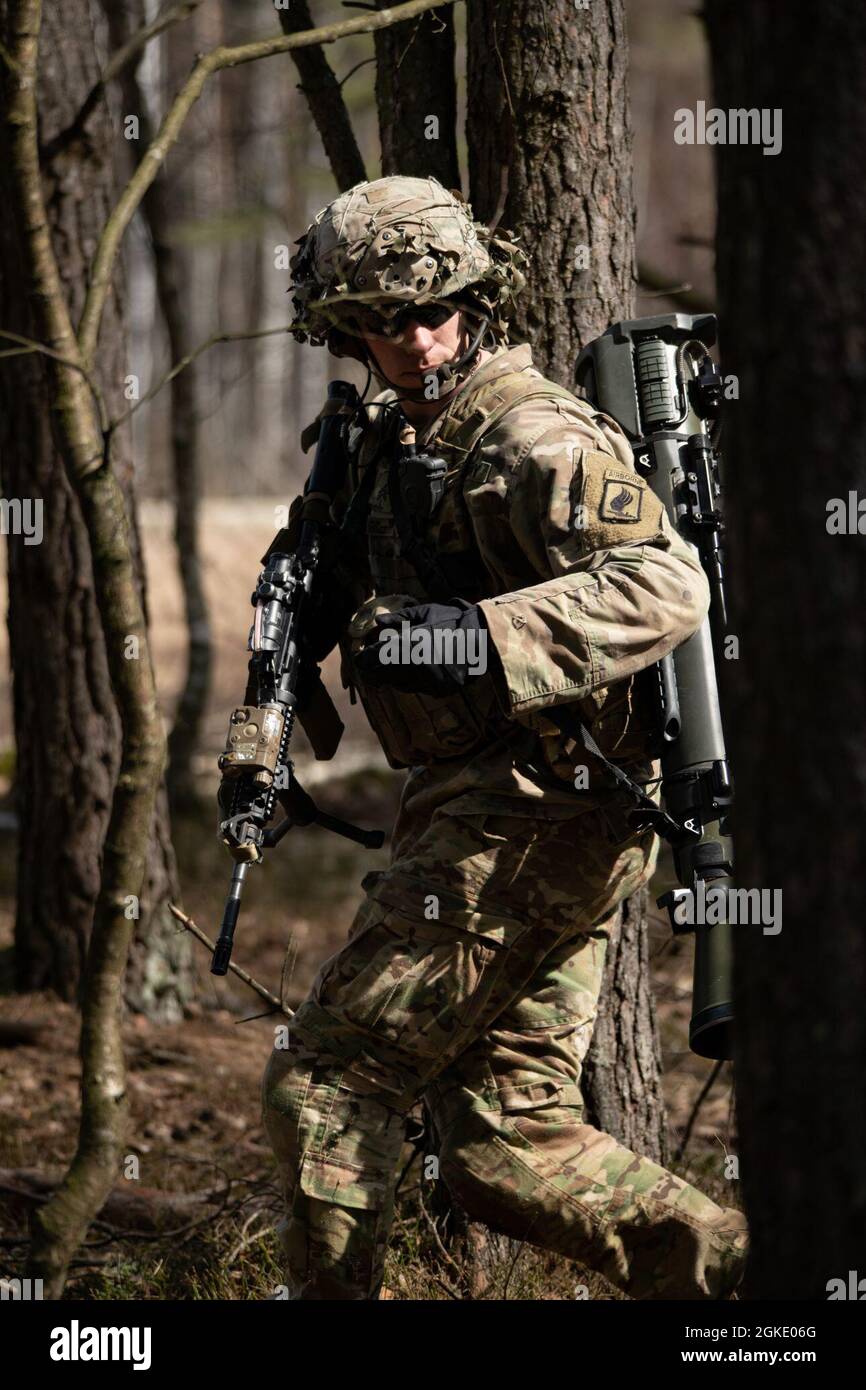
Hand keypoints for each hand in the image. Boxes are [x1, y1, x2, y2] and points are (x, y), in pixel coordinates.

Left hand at [353, 598, 488, 696]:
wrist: (483, 639)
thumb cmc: (452, 621)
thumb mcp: (424, 613)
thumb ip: (399, 618)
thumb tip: (378, 622)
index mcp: (410, 644)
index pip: (376, 657)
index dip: (364, 659)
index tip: (358, 657)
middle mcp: (416, 665)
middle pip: (383, 674)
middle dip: (374, 670)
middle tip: (368, 667)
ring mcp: (428, 680)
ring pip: (398, 683)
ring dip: (391, 677)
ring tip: (388, 668)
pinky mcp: (438, 689)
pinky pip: (416, 688)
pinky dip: (409, 681)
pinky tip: (410, 672)